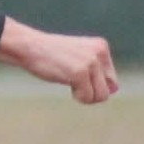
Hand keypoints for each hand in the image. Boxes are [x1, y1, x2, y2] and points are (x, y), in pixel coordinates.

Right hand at [0, 18, 118, 103]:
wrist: (29, 46)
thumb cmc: (51, 54)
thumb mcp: (79, 57)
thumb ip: (98, 72)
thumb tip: (114, 90)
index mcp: (101, 47)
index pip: (112, 80)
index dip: (95, 85)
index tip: (77, 76)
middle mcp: (99, 52)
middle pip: (108, 90)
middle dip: (91, 92)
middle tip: (73, 82)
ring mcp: (90, 62)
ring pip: (101, 96)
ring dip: (85, 96)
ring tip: (69, 81)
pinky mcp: (80, 72)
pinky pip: (87, 97)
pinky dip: (76, 96)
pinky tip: (64, 81)